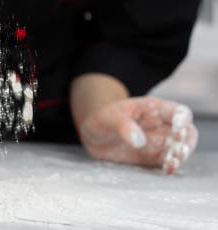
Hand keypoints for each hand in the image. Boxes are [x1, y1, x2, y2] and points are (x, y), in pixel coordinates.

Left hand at [77, 96, 197, 173]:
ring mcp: (159, 142)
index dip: (182, 119)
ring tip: (174, 161)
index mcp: (154, 109)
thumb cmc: (102, 119)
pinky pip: (168, 162)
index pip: (177, 111)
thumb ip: (123, 126)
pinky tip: (168, 169)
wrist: (93, 136)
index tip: (178, 129)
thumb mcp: (108, 118)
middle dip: (186, 141)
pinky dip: (171, 166)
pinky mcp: (154, 157)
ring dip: (181, 155)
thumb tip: (139, 141)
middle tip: (179, 150)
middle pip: (186, 131)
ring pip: (180, 148)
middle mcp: (162, 125)